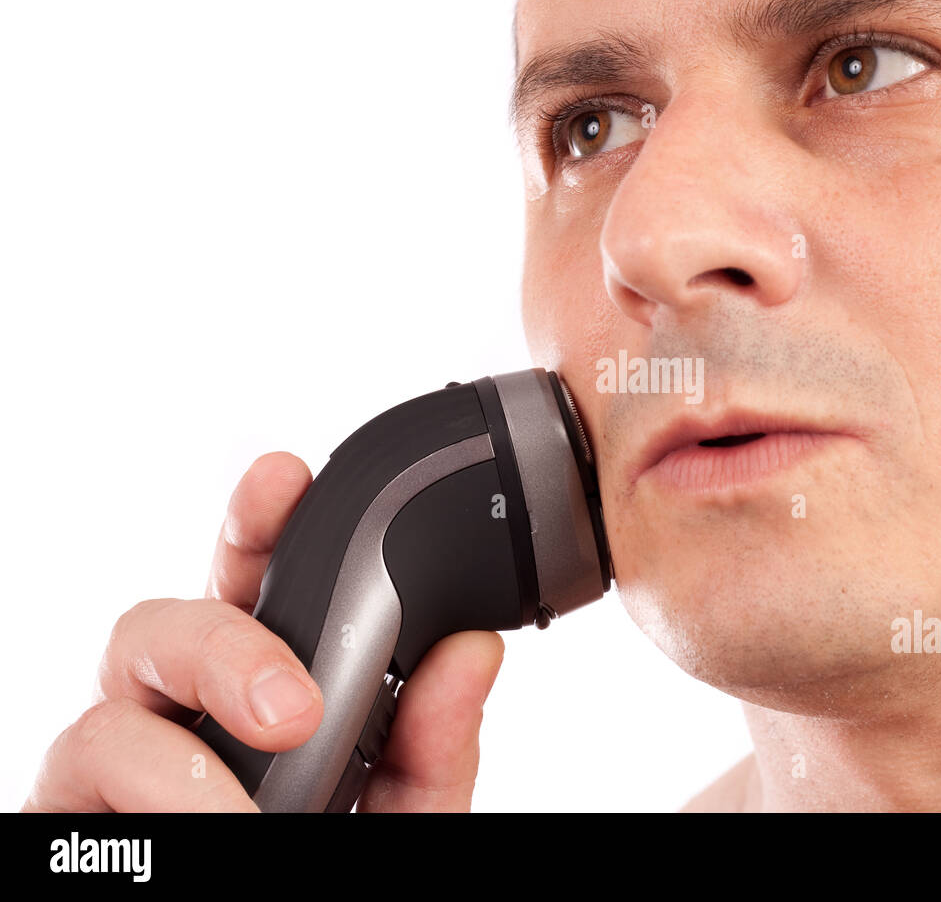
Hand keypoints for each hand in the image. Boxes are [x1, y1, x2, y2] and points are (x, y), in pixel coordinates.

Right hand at [23, 452, 504, 811]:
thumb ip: (431, 742)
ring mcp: (119, 762)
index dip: (259, 522)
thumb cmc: (330, 863)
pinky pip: (79, 770)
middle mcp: (181, 712)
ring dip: (191, 753)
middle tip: (294, 710)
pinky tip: (215, 827)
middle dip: (225, 639)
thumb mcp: (400, 812)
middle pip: (166, 622)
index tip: (286, 476)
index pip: (254, 584)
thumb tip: (471, 652)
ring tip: (254, 818)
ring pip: (112, 693)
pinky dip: (158, 799)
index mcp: (263, 688)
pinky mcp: (70, 813)